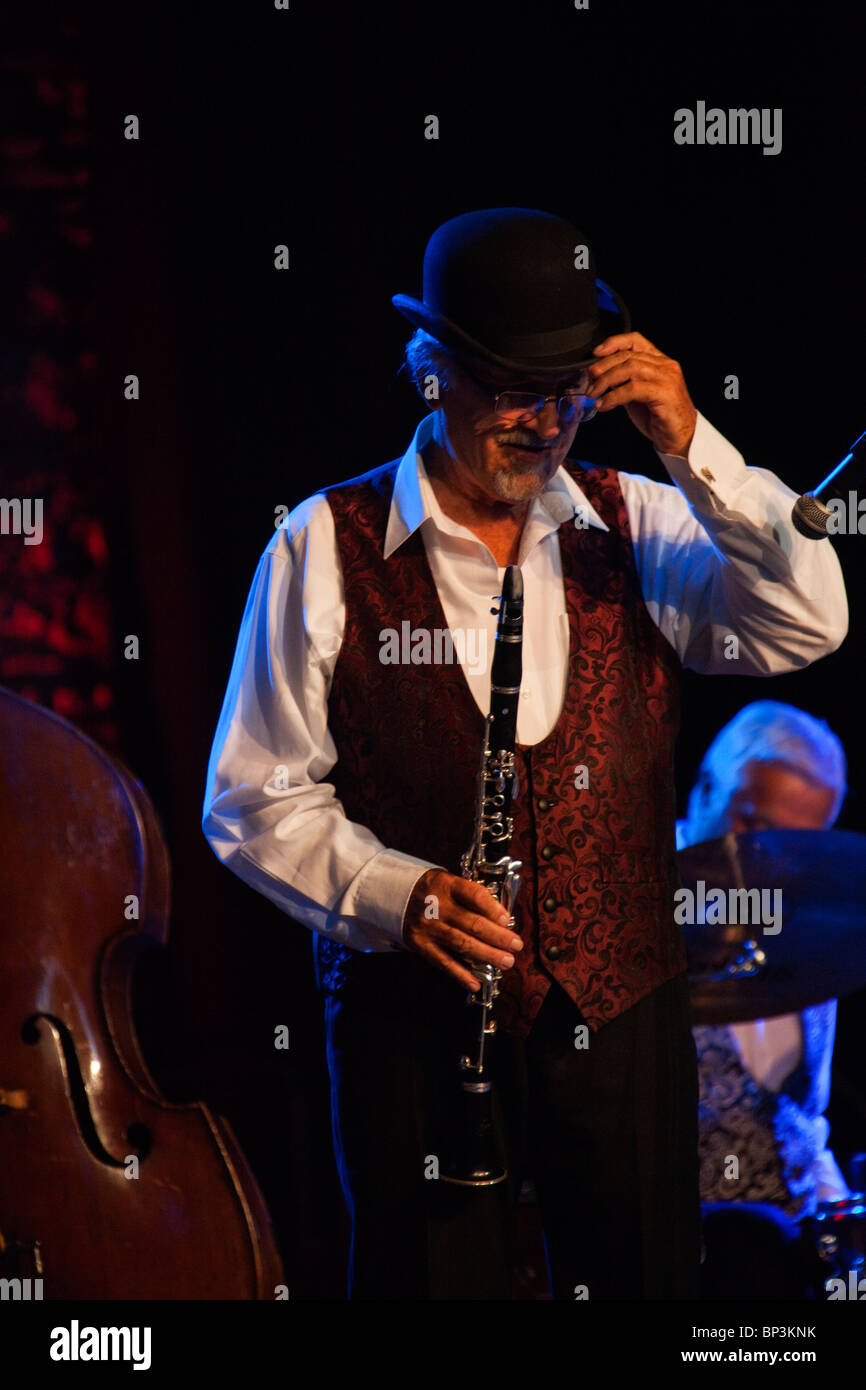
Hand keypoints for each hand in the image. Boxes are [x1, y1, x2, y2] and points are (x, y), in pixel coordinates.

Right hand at [402, 867, 523, 990]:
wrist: (393, 895)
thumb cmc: (431, 890)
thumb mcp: (449, 882)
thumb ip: (471, 896)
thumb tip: (500, 919)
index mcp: (447, 885)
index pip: (474, 895)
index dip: (493, 909)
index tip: (507, 920)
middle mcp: (436, 906)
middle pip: (472, 923)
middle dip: (498, 937)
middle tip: (515, 945)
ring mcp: (428, 927)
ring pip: (462, 944)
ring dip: (487, 955)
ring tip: (505, 961)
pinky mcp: (420, 944)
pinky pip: (443, 962)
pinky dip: (461, 974)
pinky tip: (475, 982)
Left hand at [588, 331, 697, 457]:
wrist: (680, 439)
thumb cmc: (659, 418)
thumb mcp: (636, 396)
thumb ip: (622, 382)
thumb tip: (599, 376)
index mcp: (660, 362)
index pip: (635, 340)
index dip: (614, 343)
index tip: (596, 353)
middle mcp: (665, 366)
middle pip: (628, 355)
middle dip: (603, 366)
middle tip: (589, 380)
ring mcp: (667, 378)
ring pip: (630, 368)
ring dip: (606, 381)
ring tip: (593, 393)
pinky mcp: (665, 393)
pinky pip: (633, 389)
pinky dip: (614, 396)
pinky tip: (604, 405)